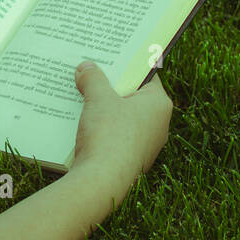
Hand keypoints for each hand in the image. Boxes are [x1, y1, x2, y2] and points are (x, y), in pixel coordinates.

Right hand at [70, 61, 172, 180]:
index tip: (108, 58)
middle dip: (110, 87)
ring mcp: (145, 144)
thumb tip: (86, 68)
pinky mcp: (130, 159)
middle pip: (132, 97)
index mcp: (159, 104)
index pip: (145, 76)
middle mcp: (158, 124)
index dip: (125, 65)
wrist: (102, 182)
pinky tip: (82, 123)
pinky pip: (116, 137)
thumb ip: (94, 79)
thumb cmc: (109, 135)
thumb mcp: (99, 99)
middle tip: (90, 73)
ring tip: (81, 95)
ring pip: (123, 118)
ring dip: (104, 109)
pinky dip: (102, 129)